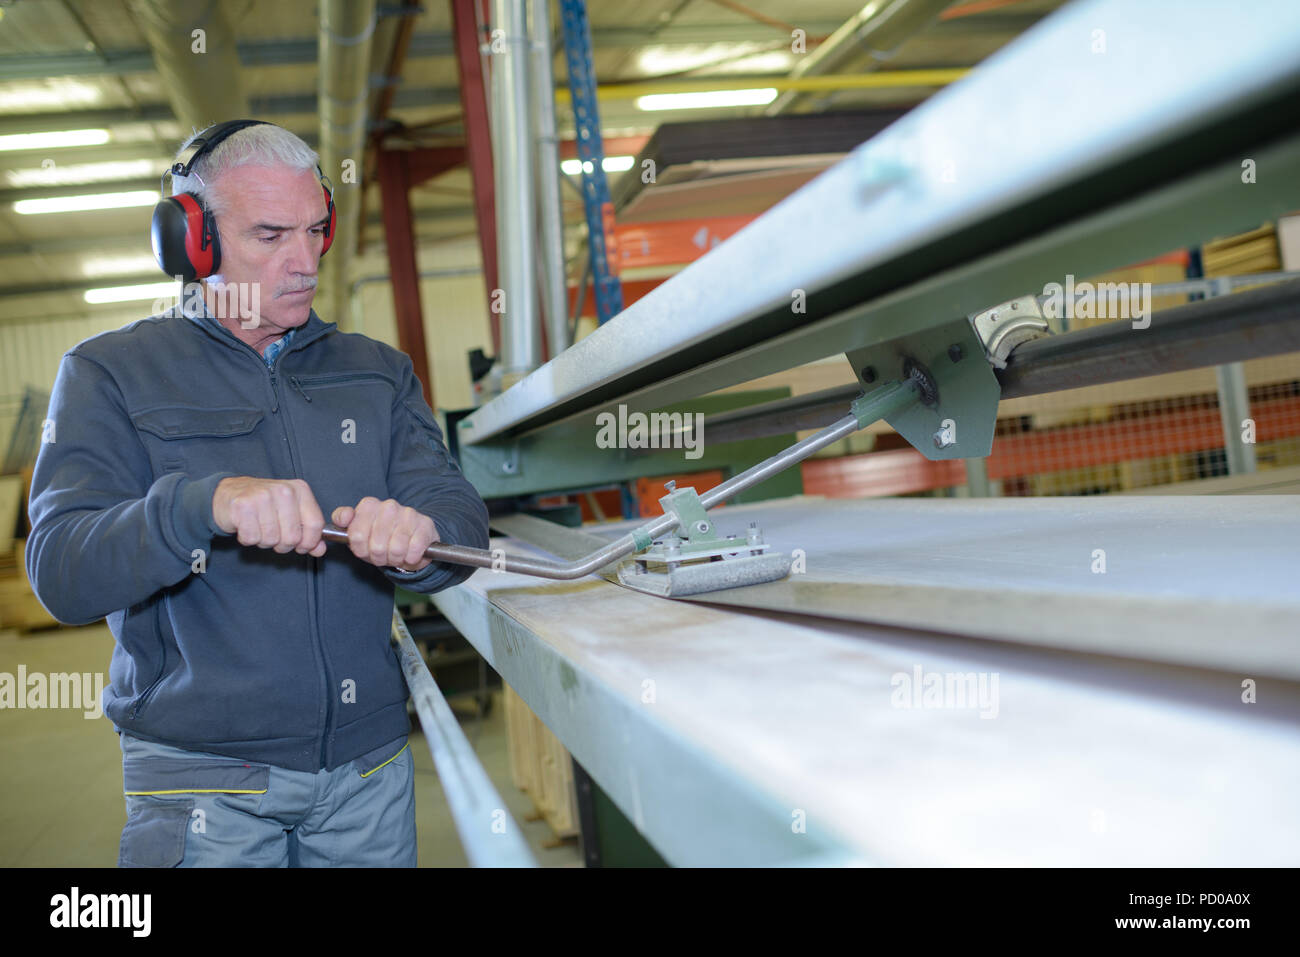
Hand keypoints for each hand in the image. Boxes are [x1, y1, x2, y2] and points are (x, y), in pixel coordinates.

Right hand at [212, 477, 326, 555]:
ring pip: (272, 539)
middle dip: (282, 544)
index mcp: (300, 489)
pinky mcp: (242, 506)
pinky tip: (245, 526)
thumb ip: (308, 532)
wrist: (228, 494)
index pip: (315, 524)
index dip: (309, 542)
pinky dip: (248, 539)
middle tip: (273, 534)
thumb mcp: (291, 514)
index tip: (301, 547)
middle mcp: (284, 490)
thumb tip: (320, 550)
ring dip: (263, 541)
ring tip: (258, 527)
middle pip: (293, 537)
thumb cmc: (263, 505)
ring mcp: (262, 496)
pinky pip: (252, 538)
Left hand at [331, 497, 438, 571]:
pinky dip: (411, 559)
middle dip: (379, 557)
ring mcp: (408, 514)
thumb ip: (342, 520)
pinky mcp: (425, 525)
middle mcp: (388, 506)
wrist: (411, 539)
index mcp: (369, 505)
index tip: (364, 549)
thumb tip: (344, 518)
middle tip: (383, 554)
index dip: (360, 550)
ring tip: (396, 554)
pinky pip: (413, 551)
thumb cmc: (380, 537)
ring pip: (396, 550)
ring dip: (396, 559)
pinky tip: (410, 553)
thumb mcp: (357, 531)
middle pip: (376, 546)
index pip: (356, 536)